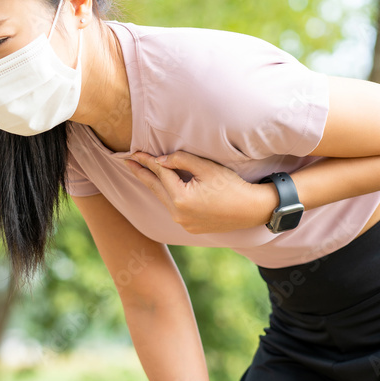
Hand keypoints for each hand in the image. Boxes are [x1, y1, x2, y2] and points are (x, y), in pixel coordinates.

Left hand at [123, 150, 275, 233]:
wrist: (252, 209)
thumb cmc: (232, 186)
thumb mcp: (206, 167)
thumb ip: (181, 160)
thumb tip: (160, 160)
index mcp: (181, 198)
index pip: (160, 174)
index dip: (147, 161)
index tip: (134, 152)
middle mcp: (178, 214)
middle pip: (156, 188)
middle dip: (142, 174)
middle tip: (127, 162)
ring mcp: (184, 223)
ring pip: (164, 199)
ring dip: (154, 185)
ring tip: (141, 173)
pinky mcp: (190, 228)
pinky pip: (173, 209)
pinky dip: (167, 197)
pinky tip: (163, 189)